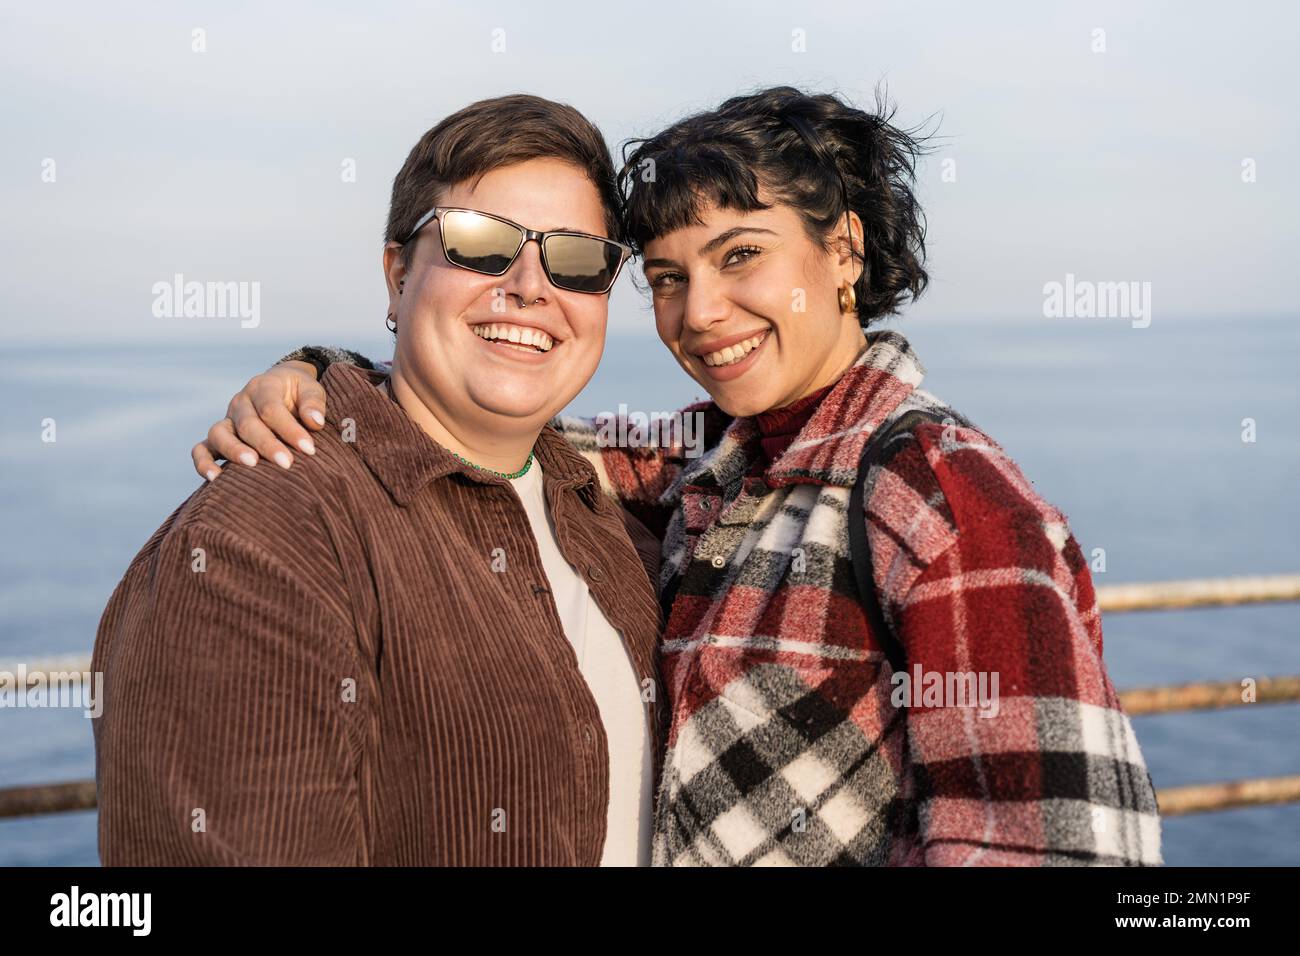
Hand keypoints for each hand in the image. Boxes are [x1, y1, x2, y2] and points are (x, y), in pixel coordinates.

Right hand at [191, 361, 326, 479]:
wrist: (281, 386)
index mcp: (263, 387)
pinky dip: (203, 463)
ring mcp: (227, 420)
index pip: (271, 408)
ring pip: (220, 434)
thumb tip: (315, 422)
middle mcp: (240, 402)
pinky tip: (215, 478)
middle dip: (267, 445)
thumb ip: (313, 403)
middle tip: (287, 463)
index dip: (289, 429)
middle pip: (248, 424)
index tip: (309, 449)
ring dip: (234, 450)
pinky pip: (202, 449)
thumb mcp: (311, 389)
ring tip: (252, 465)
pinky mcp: (219, 437)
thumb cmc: (299, 394)